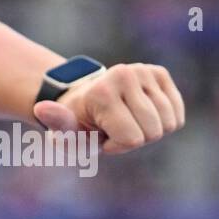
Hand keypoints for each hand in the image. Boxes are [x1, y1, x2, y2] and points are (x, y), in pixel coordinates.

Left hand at [32, 63, 185, 154]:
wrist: (85, 102)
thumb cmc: (76, 124)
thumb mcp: (65, 133)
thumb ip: (57, 125)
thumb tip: (41, 108)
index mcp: (102, 92)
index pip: (132, 139)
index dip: (118, 147)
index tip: (101, 136)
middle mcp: (125, 75)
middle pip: (153, 132)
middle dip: (135, 139)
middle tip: (114, 129)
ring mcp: (144, 71)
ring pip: (169, 123)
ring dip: (149, 130)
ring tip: (125, 121)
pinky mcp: (159, 73)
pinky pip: (177, 113)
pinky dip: (164, 122)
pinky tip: (142, 115)